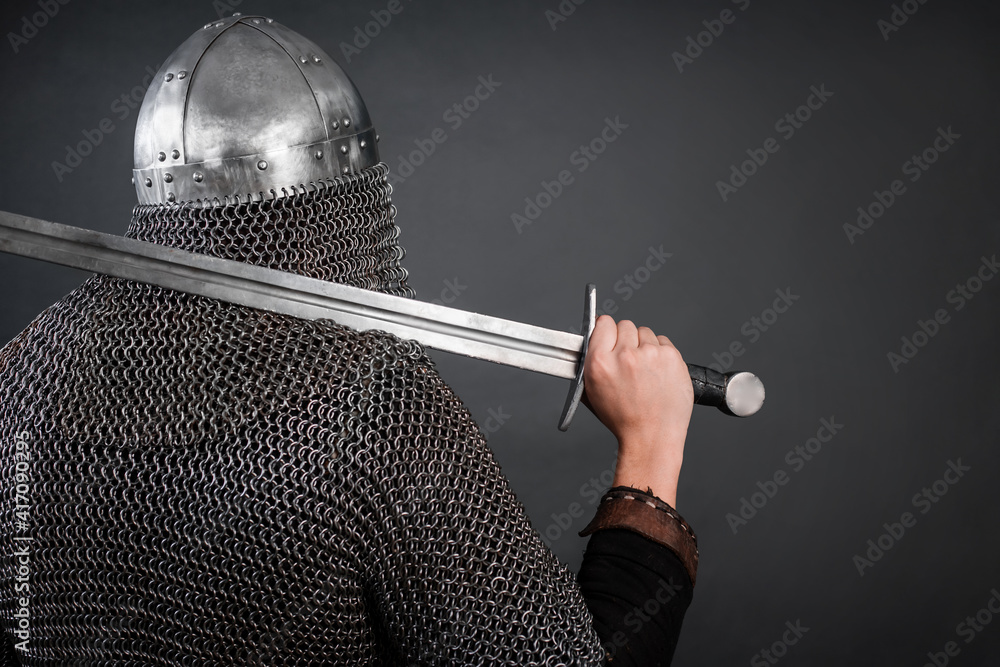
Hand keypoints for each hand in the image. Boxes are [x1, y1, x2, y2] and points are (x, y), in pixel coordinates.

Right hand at [582, 316, 693, 506]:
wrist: (652, 436)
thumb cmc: (623, 420)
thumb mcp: (592, 393)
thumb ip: (589, 364)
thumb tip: (591, 340)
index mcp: (601, 362)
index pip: (603, 323)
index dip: (606, 330)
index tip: (610, 336)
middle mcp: (625, 355)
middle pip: (625, 325)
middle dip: (625, 340)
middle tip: (628, 360)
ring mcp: (651, 354)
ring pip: (645, 332)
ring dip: (643, 345)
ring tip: (644, 369)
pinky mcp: (671, 356)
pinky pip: (663, 341)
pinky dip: (660, 352)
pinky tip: (657, 372)